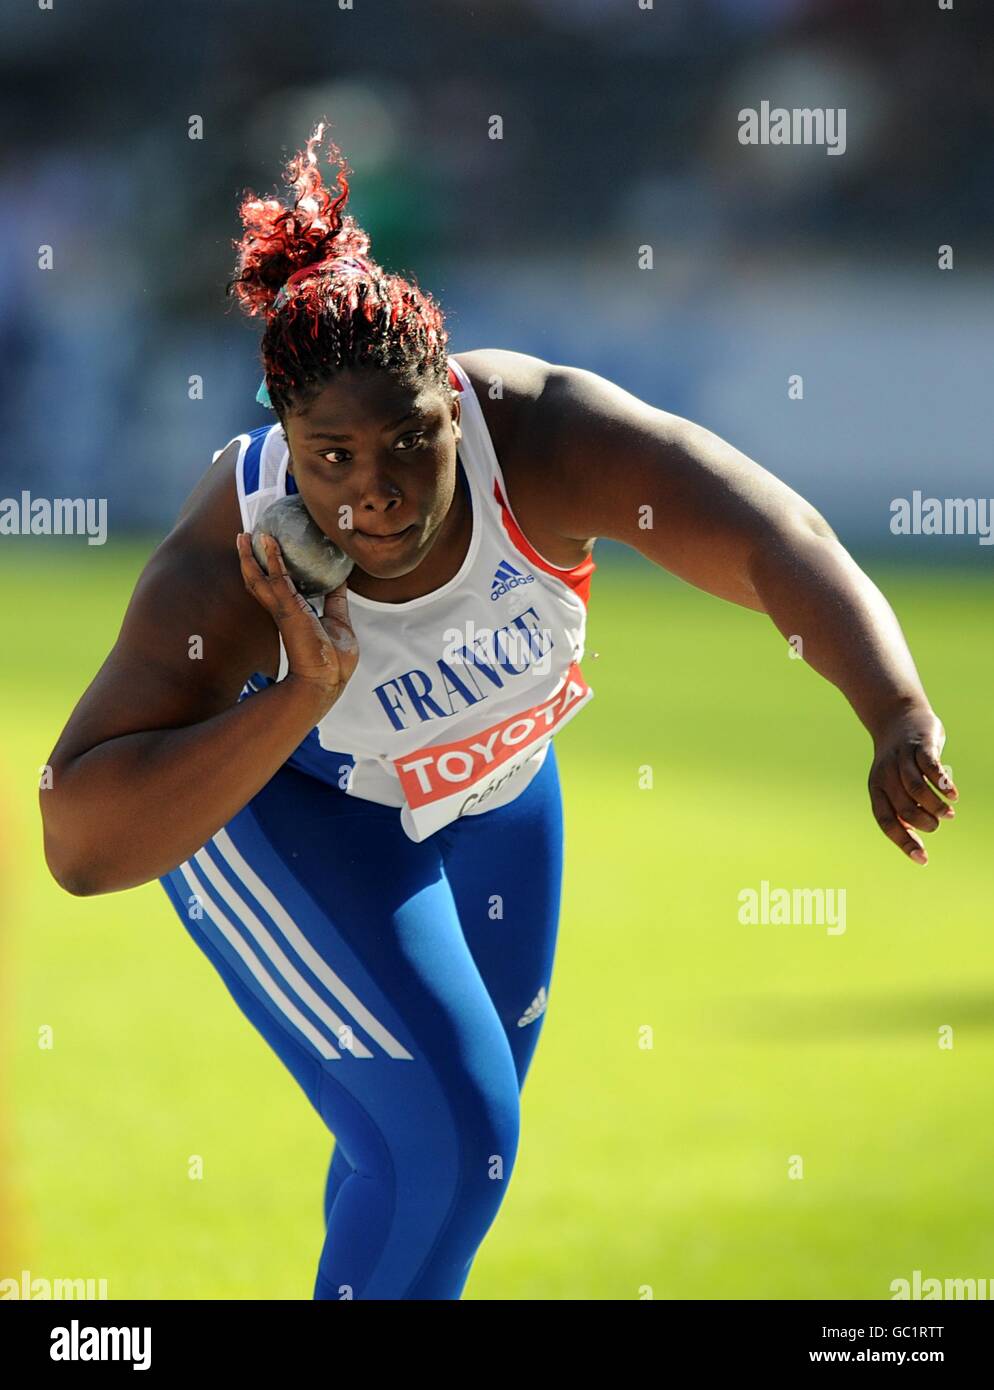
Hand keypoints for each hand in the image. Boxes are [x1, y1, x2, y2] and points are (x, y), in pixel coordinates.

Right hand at [236, 532, 358, 701]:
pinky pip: (276, 578)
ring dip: (251, 555)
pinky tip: (268, 542)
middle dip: (250, 559)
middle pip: (259, 580)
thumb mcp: (337, 619)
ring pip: (259, 578)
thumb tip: (341, 578)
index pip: (274, 587)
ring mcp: (283, 610)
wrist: (327, 679)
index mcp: (293, 614)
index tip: (266, 549)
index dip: (268, 568)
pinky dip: (271, 559)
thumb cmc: (334, 659)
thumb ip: (335, 598)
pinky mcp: (288, 609)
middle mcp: (283, 610)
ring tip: (245, 535)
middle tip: (245, 538)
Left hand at [867, 704, 957, 864]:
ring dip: (935, 806)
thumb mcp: (893, 783)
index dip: (904, 841)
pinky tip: (952, 795)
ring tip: (949, 813)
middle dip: (925, 823)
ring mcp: (903, 759)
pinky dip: (942, 784)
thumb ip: (900, 807)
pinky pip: (930, 767)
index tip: (923, 858)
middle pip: (903, 807)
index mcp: (877, 788)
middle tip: (938, 822)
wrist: (898, 717)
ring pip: (916, 789)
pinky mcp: (921, 745)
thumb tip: (914, 835)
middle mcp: (886, 775)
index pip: (886, 821)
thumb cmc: (899, 760)